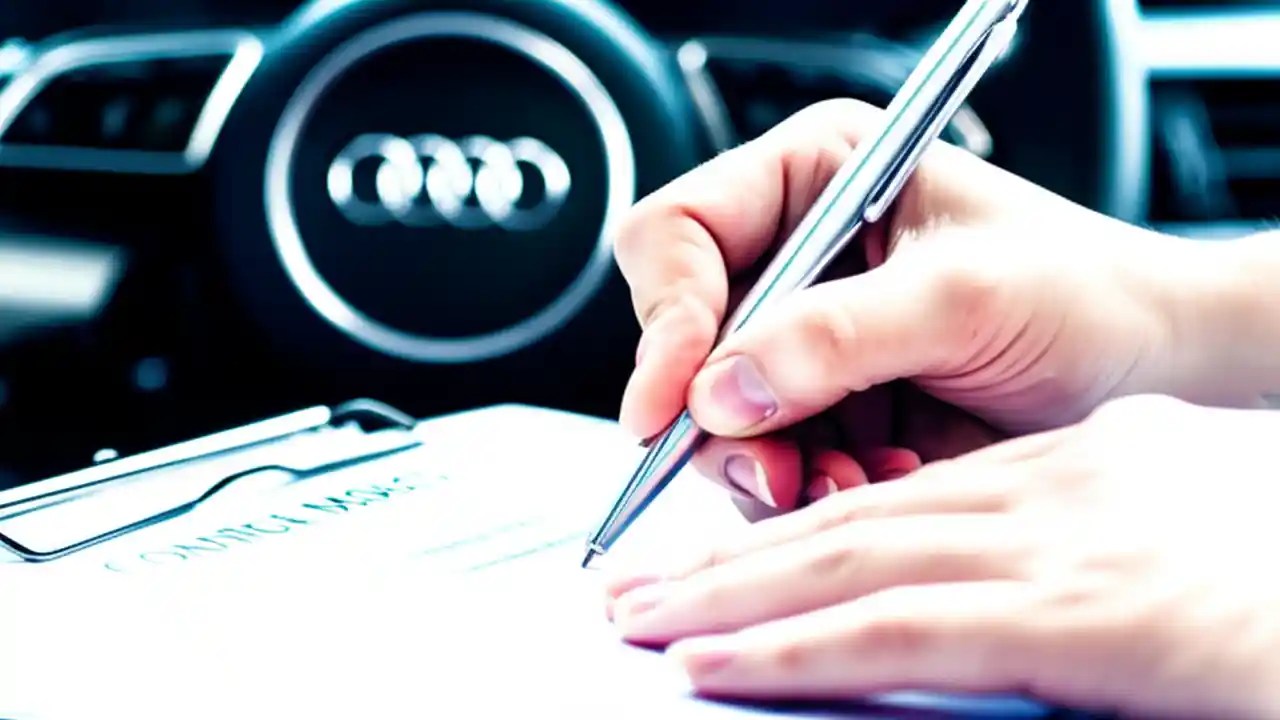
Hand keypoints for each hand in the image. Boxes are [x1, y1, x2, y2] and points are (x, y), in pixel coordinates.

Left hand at [604, 395, 1279, 718]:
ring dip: (729, 597)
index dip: (792, 529)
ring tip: (640, 620)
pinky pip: (903, 627)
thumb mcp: (1174, 536)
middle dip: (727, 558)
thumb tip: (1001, 584)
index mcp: (1074, 473)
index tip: (716, 557)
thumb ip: (1075, 550)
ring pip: (851, 564)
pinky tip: (721, 660)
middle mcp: (1054, 493)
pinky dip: (797, 643)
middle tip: (633, 583)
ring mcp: (1066, 551)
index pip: (899, 496)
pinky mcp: (1088, 618)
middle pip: (852, 520)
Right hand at [613, 98, 1223, 517]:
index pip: (679, 235)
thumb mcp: (963, 297)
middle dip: (724, 419)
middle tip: (775, 472)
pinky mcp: (824, 408)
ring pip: (719, 417)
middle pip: (686, 342)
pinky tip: (874, 484)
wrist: (1150, 368)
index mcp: (811, 179)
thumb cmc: (1082, 292)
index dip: (664, 317)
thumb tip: (718, 391)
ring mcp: (803, 339)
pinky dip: (808, 491)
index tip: (671, 401)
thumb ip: (836, 336)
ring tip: (851, 482)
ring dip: (771, 466)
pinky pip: (769, 461)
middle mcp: (791, 258)